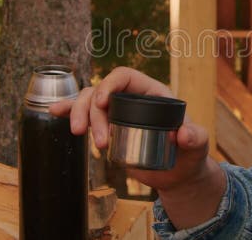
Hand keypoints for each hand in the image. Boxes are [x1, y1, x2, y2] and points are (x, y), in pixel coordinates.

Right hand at [49, 67, 219, 192]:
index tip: (102, 104)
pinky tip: (54, 112)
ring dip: (80, 114)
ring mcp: (117, 111)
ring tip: (81, 137)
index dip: (109, 84)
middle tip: (99, 141)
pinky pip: (85, 113)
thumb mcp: (197, 146)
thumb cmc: (189, 155)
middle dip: (92, 111)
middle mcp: (132, 98)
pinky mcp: (107, 126)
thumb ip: (195, 138)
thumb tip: (182, 134)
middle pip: (102, 91)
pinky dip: (69, 111)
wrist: (177, 174)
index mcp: (152, 92)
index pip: (124, 77)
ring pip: (89, 100)